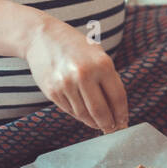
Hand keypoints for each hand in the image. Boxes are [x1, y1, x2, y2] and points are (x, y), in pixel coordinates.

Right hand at [23, 15, 128, 132]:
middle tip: (112, 130)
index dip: (122, 114)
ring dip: (93, 123)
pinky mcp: (52, 92)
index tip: (124, 123)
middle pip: (101, 111)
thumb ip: (109, 79)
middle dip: (108, 124)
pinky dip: (79, 115)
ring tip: (99, 124)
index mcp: (102, 64)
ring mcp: (66, 84)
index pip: (117, 98)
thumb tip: (118, 110)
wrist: (42, 37)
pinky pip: (70, 111)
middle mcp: (83, 74)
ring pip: (84, 115)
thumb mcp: (98, 55)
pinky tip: (84, 114)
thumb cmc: (75, 47)